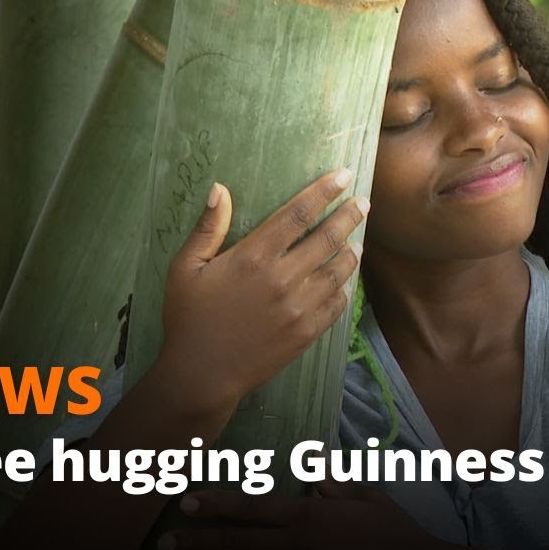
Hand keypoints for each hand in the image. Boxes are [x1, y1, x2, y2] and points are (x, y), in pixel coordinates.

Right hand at [155, 169, 368, 415]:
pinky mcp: (307, 332)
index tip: (342, 175)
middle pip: (327, 238)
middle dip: (348, 216)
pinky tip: (345, 280)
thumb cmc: (189, 317)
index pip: (298, 214)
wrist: (202, 374)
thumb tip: (220, 189)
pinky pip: (337, 304)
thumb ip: (207, 228)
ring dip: (351, 252)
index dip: (323, 191)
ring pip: (338, 271)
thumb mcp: (185, 268)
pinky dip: (344, 288)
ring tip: (358, 240)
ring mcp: (299, 307)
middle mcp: (282, 278)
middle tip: (363, 203)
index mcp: (253, 257)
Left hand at [159, 479, 442, 549]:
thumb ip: (335, 482)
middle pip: (238, 544)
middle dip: (198, 543)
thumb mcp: (367, 499)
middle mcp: (297, 546)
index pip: (252, 507)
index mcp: (309, 514)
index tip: (188, 502)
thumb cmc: (396, 535)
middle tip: (166, 544)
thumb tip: (311, 463)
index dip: (217, 504)